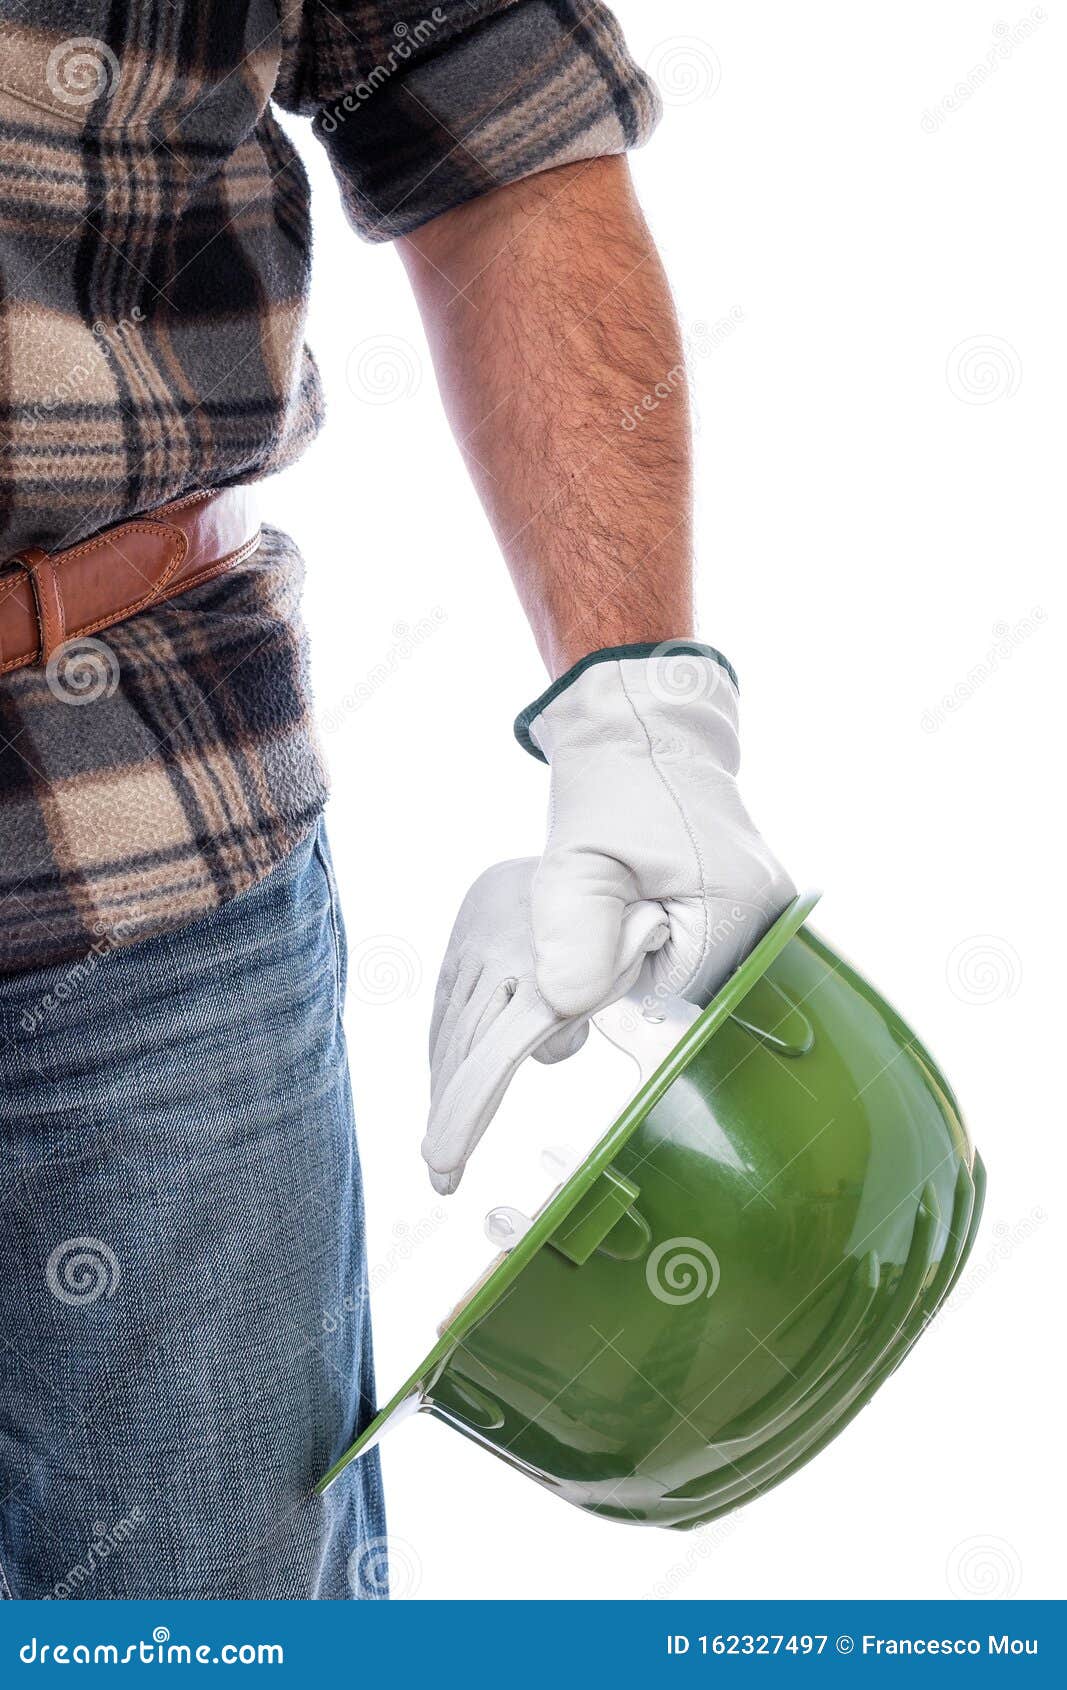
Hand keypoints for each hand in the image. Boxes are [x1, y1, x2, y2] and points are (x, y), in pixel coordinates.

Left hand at [422, 645, 794, 1193]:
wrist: (643, 724)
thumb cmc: (614, 784)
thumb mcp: (577, 860)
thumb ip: (572, 937)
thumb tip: (569, 1010)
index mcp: (738, 910)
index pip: (665, 997)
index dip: (613, 967)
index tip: (597, 909)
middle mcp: (769, 915)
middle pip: (680, 986)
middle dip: (628, 955)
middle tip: (608, 889)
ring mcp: (766, 907)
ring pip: (684, 967)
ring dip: (640, 940)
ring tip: (627, 879)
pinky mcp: (749, 899)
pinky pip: (694, 943)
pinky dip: (658, 928)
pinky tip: (645, 887)